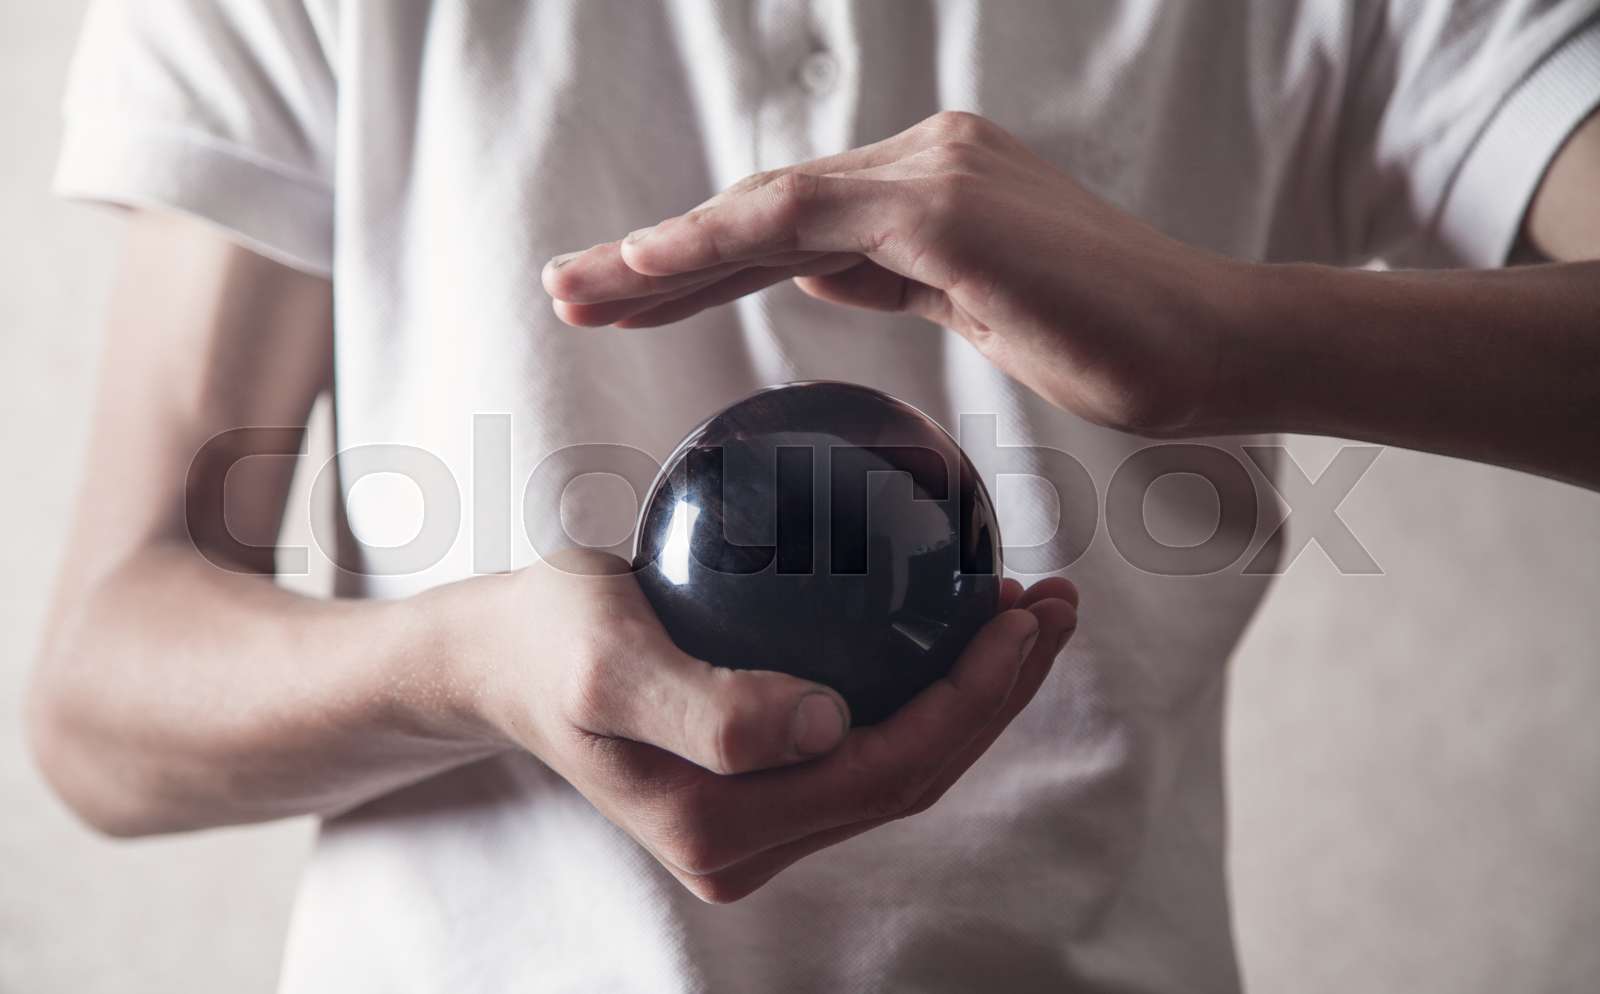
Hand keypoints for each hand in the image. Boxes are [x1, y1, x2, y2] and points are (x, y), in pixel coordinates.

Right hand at [442, 549, 1077, 902]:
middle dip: (998, 695)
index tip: (1018, 612)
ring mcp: (759, 822)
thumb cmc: (546, 641)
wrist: (498, 660)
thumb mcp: (605, 662)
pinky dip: (924, 682)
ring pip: (900, 762)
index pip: (885, 771)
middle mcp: (751, 847)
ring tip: (1024, 607)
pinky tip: (949, 620)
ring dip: (975, 691)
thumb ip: (708, 711)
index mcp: (723, 831)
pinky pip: (868, 739)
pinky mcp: (761, 783)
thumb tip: (827, 727)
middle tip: (1052, 602)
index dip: (971, 700)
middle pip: (913, 775)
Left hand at [543, 111, 1247, 434]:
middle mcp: (925, 158)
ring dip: (660, 254)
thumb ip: (893, 277)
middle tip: (568, 291)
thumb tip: (812, 271)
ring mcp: (934, 173)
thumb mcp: (974, 308)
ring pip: (764, 210)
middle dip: (656, 259)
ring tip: (576, 293)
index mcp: (931, 184)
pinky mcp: (945, 208)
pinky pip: (801, 225)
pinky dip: (715, 248)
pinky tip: (648, 273)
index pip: (790, 227)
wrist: (1211, 348)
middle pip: (761, 210)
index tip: (627, 300)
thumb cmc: (1108, 340)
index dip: (700, 265)